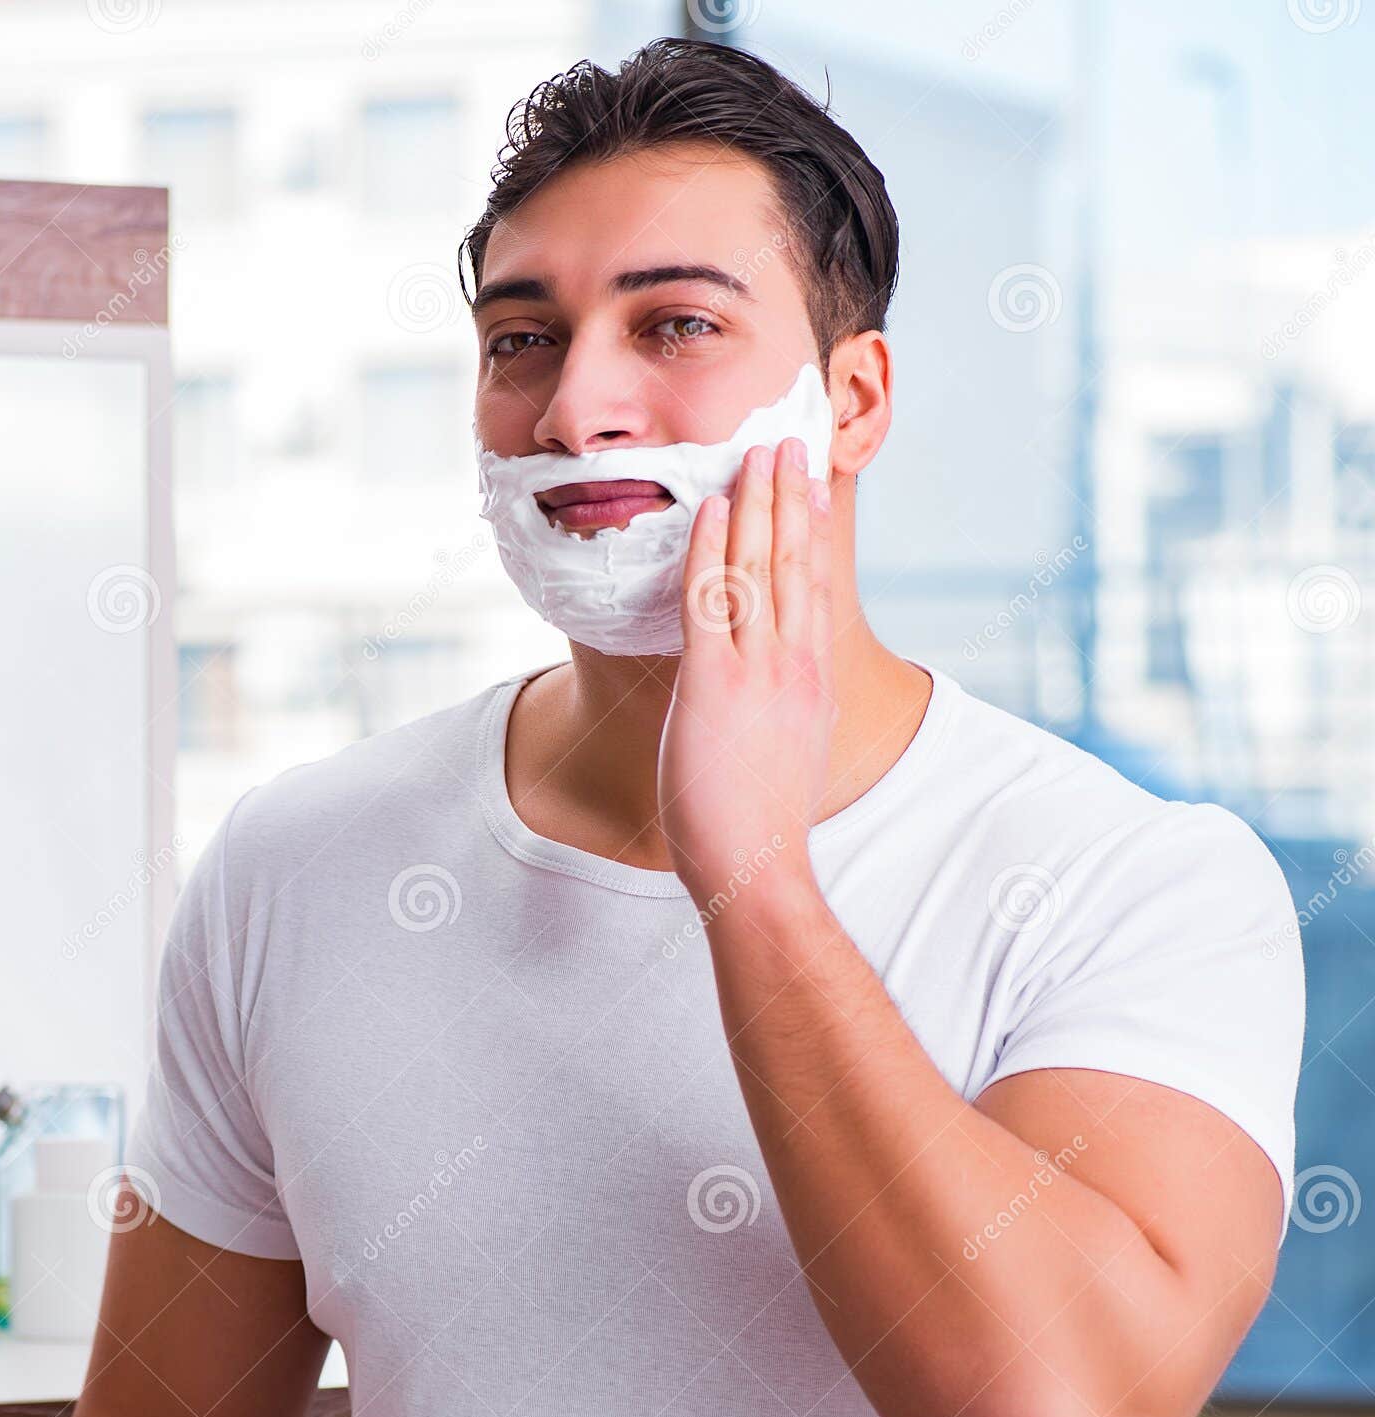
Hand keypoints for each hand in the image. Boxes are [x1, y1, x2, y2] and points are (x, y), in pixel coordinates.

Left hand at [658, 437, 836, 908]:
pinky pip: (711, 599)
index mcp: (813, 676)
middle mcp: (794, 661)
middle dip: (789, 495)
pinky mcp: (715, 682)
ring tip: (756, 452)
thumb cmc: (765, 821)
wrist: (759, 867)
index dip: (810, 527)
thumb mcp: (792, 747)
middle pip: (793, 559)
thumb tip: (776, 686)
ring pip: (758, 566)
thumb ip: (785, 704)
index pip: (814, 583)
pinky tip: (710, 509)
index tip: (810, 483)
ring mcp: (758, 668)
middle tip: (789, 441)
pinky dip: (710, 549)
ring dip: (756, 503)